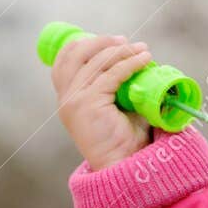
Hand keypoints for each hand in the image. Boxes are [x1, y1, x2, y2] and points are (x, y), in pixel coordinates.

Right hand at [51, 32, 155, 168]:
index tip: (110, 41)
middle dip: (101, 41)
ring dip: (121, 50)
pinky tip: (145, 59)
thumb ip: (114, 84)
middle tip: (126, 41)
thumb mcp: (114, 106)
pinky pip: (112, 74)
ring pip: (97, 61)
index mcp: (67, 98)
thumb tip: (135, 59)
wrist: (122, 166)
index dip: (83, 44)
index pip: (63, 61)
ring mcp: (74, 100)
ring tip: (142, 49)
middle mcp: (66, 97)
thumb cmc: (123, 140)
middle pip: (76, 54)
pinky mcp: (88, 103)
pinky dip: (130, 63)